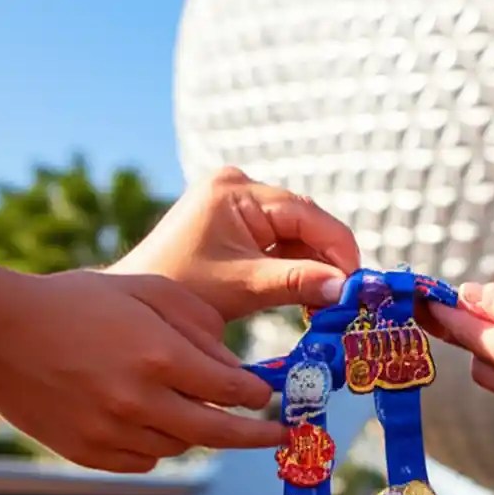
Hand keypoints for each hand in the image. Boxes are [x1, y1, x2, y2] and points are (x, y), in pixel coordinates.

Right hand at [0, 268, 283, 471]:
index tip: (268, 394)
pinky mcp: (87, 451)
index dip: (258, 394)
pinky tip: (153, 420)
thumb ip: (201, 324)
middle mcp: (139, 401)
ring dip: (199, 432)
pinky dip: (158, 445)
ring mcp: (111, 432)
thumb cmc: (77, 301)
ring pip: (181, 447)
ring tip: (194, 408)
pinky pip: (144, 460)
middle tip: (282, 437)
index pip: (234, 390)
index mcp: (160, 357)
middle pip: (219, 433)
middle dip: (258, 436)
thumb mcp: (148, 291)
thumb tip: (235, 364)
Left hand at [108, 167, 359, 320]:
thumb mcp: (244, 286)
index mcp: (236, 191)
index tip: (356, 283)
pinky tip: (307, 295)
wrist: (137, 308)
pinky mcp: (237, 223)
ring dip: (313, 266)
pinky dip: (295, 268)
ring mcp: (237, 203)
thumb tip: (345, 287)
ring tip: (326, 302)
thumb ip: (297, 282)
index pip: (307, 213)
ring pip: (296, 234)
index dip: (338, 248)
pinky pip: (280, 242)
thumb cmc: (182, 292)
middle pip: (304, 221)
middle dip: (326, 259)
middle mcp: (238, 186)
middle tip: (345, 297)